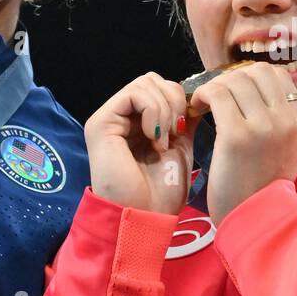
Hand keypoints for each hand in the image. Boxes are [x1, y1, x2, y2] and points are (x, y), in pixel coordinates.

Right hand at [84, 73, 194, 214]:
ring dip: (164, 109)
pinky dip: (153, 111)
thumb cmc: (160, 192)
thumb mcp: (180, 149)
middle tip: (176, 132)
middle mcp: (120, 118)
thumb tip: (195, 99)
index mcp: (136, 123)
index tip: (185, 129)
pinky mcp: (101, 123)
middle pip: (151, 79)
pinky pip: (133, 94)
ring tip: (163, 141)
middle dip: (173, 100)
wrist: (145, 216)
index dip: (178, 100)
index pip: (159, 88)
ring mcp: (108, 119)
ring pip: (144, 83)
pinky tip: (154, 138)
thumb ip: (183, 123)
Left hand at [187, 62, 296, 225]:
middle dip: (233, 77)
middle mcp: (287, 121)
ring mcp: (264, 126)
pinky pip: (218, 94)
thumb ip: (278, 120)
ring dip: (216, 86)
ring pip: (236, 79)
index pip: (279, 75)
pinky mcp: (238, 135)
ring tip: (206, 103)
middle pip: (258, 72)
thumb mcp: (284, 150)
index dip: (252, 76)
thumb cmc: (261, 187)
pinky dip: (204, 95)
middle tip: (218, 95)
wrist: (254, 222)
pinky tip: (198, 108)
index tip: (236, 91)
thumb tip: (252, 89)